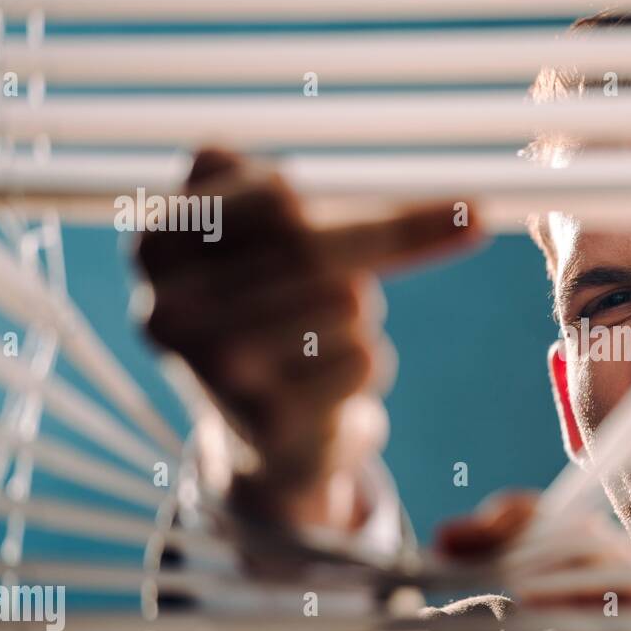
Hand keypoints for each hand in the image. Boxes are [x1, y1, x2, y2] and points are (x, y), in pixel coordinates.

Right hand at [135, 148, 481, 528]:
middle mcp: (166, 305)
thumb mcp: (282, 237)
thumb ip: (350, 204)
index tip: (471, 213)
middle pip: (312, 248)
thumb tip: (472, 211)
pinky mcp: (262, 418)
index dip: (362, 200)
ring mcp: (210, 368)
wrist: (266, 431)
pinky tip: (324, 386)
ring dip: (358, 318)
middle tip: (397, 263)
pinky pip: (360, 357)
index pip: (277, 198)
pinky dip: (363, 365)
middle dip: (371, 254)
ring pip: (346, 300)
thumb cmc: (279, 311)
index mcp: (158, 242)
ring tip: (318, 342)